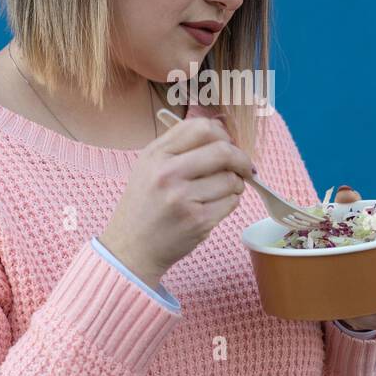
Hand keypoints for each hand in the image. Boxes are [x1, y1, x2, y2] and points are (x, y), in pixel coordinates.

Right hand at [99, 116, 252, 289]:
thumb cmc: (144, 205)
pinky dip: (231, 201)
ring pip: (231, 179)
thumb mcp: (149, 166)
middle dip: (241, 159)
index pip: (202, 128)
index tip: (227, 145)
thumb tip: (223, 134)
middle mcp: (167, 174)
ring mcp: (183, 198)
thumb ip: (180, 146)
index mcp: (156, 155)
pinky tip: (215, 205)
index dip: (222, 134)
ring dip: (236, 183)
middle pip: (223, 151)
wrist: (132, 247)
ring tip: (224, 189)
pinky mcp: (198, 221)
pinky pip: (231, 202)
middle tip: (244, 167)